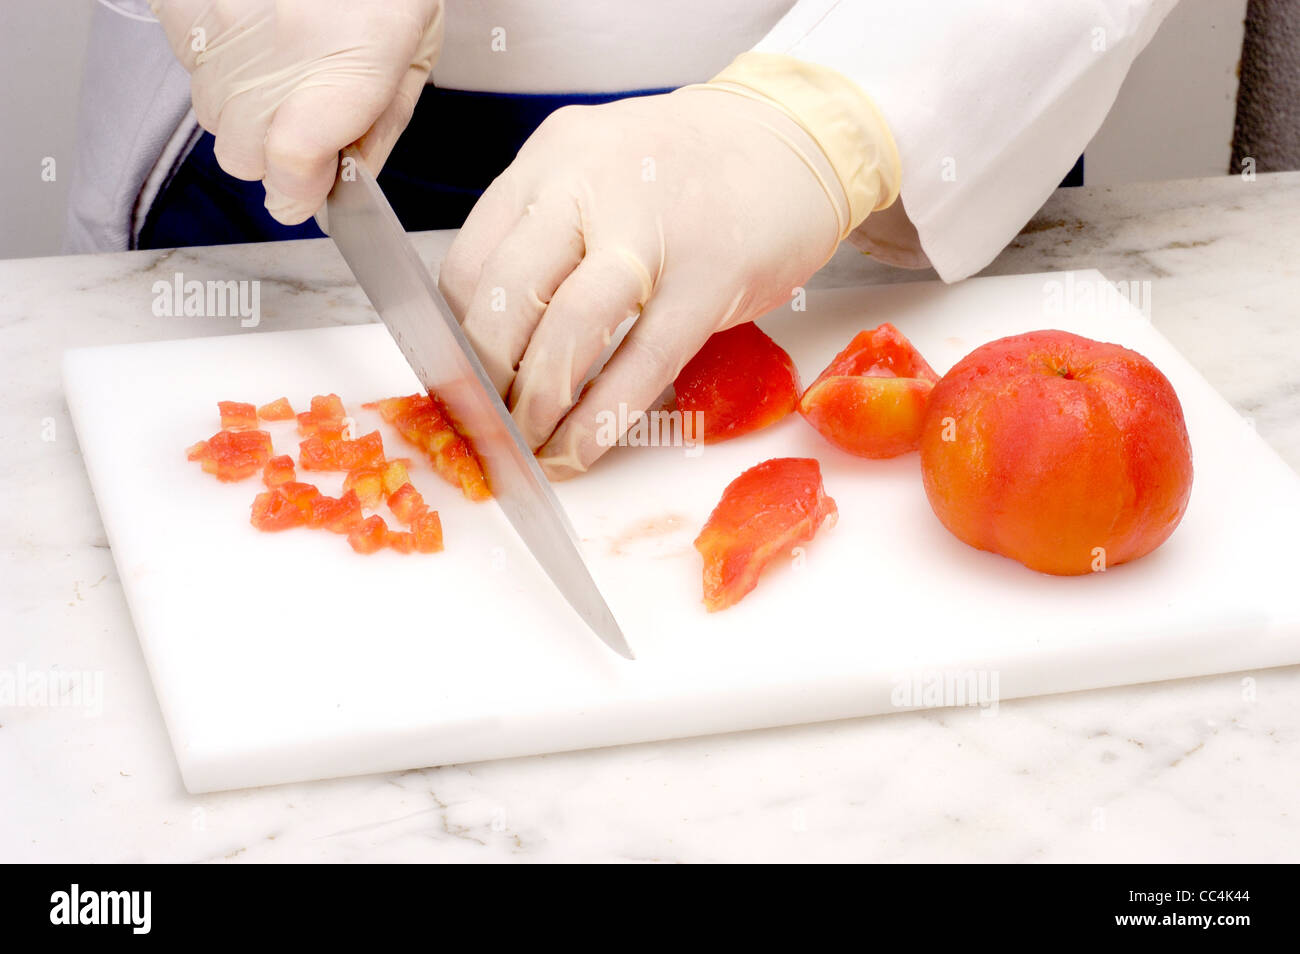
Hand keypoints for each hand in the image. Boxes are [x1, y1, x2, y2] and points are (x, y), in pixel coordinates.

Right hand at [150, 0, 442, 223]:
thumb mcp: (412, 62)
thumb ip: (379, 132)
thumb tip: (347, 182)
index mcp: (347, 72)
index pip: (291, 165)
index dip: (298, 195)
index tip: (309, 195)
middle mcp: (277, 53)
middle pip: (245, 158)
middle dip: (274, 160)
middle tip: (303, 125)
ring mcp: (224, 27)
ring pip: (214, 118)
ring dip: (245, 114)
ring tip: (281, 71)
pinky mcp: (188, 6)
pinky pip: (190, 69)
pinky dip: (219, 70)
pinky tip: (254, 45)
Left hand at [439, 86, 853, 478]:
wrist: (794, 137)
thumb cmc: (689, 171)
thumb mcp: (595, 173)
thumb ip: (544, 236)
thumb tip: (495, 340)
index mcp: (549, 160)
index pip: (470, 262)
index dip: (455, 342)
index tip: (460, 386)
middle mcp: (587, 184)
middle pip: (508, 298)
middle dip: (487, 381)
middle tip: (487, 426)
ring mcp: (651, 230)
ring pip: (568, 332)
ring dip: (538, 407)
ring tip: (531, 449)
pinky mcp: (710, 277)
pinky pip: (642, 362)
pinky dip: (602, 419)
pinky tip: (581, 450)